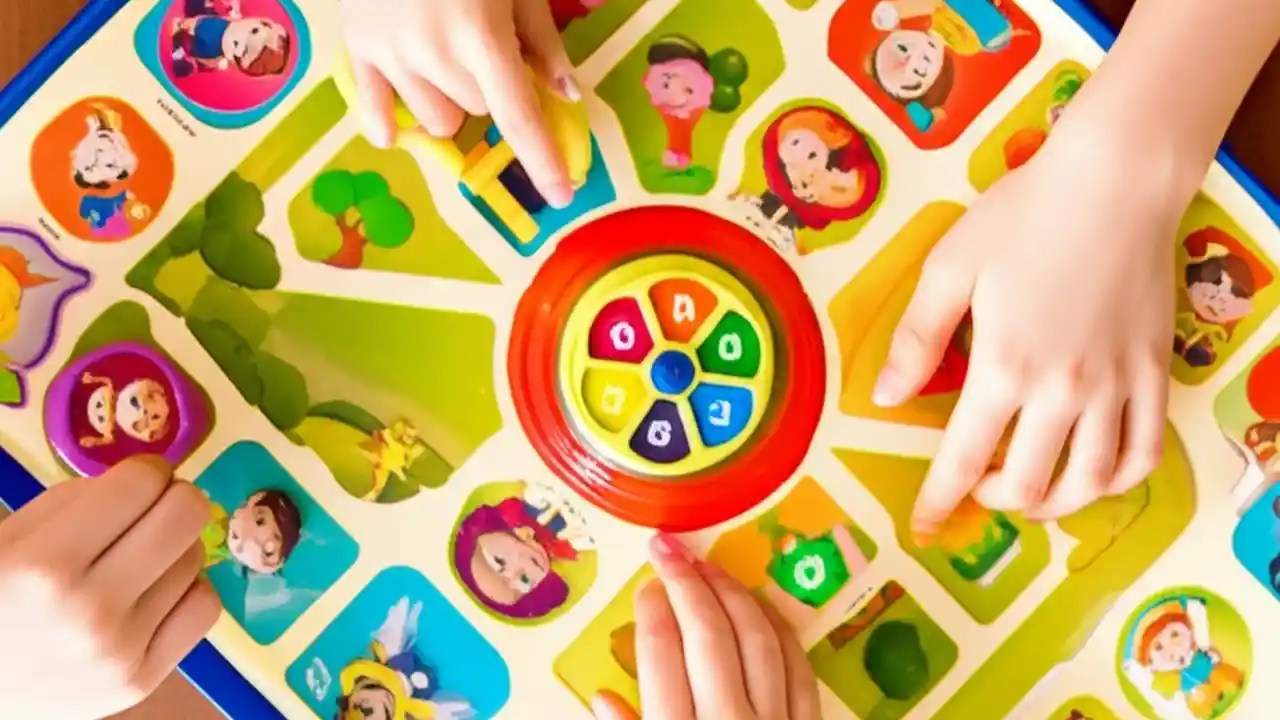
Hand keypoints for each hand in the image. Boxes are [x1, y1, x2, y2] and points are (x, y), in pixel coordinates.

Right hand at [0, 456, 220, 718]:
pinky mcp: (140, 683)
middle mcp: (89, 610)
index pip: (141, 485)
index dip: (147, 470)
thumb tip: (153, 478)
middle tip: (155, 507)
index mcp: (44, 564)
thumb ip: (78, 499)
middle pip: (185, 517)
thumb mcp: (11, 537)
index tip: (141, 477)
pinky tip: (158, 591)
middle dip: (175, 498)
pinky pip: (204, 608)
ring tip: (139, 559)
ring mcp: (120, 651)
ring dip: (175, 548)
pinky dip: (189, 589)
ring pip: (197, 559)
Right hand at [341, 0, 576, 206]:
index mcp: (480, 37)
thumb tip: (566, 94)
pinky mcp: (354, 47)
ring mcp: (388, 56)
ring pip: (436, 118)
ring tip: (442, 54)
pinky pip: (375, 113)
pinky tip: (395, 128)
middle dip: (490, 88)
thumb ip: (540, 39)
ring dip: (449, 100)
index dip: (542, 159)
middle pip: (478, 111)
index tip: (562, 194)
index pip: (518, 117)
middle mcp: (433, 57)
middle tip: (483, 46)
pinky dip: (389, 123)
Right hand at [592, 534, 819, 719]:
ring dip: (732, 595)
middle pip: (707, 634)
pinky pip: (798, 666)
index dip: (652, 608)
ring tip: (709, 568)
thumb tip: (603, 698)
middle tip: (669, 550)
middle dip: (686, 583)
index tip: (647, 583)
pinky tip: (758, 605)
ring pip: (757, 639)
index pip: (660, 652)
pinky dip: (778, 628)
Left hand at [876, 121, 1177, 532]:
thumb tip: (888, 398)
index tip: (923, 528)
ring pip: (1092, 480)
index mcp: (1003, 368)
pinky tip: (1096, 473)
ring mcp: (1116, 385)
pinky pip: (1147, 449)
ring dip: (1056, 503)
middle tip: (978, 488)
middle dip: (994, 501)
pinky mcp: (1154, 371)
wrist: (1114, 180)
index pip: (963, 459)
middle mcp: (1063, 391)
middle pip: (1029, 484)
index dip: (939, 501)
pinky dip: (1119, 478)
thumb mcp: (948, 269)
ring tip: (1033, 493)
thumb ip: (917, 340)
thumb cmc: (1021, 216)